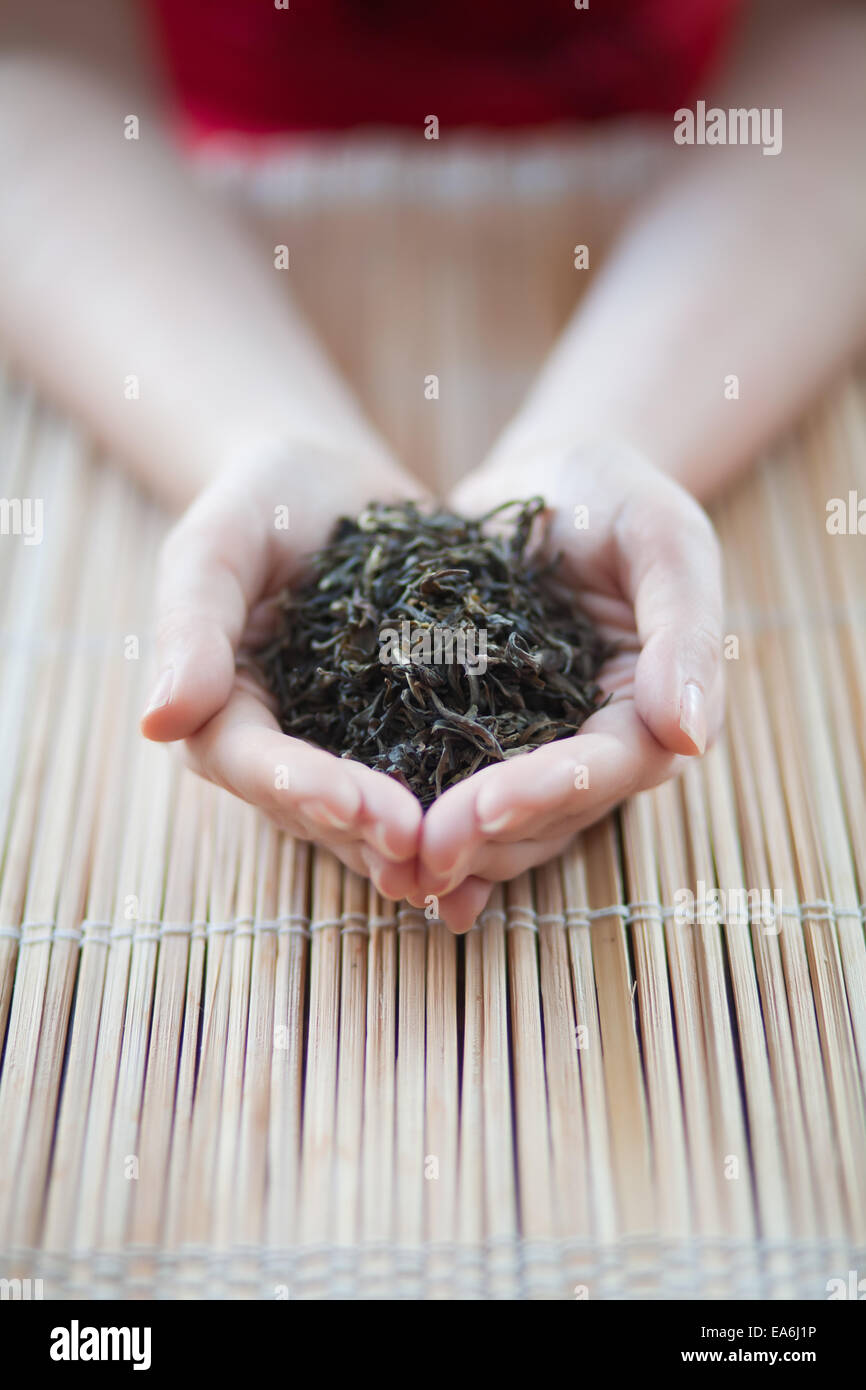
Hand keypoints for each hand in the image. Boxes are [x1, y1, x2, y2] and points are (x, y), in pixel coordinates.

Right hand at [140, 445, 436, 885]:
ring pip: (372, 813)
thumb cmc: (261, 500)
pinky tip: (510, 834)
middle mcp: (282, 742)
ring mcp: (346, 745)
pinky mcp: (406, 733)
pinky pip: (430, 781)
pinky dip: (461, 810)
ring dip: (417, 843)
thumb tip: (157, 723)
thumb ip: (192, 622)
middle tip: (423, 845)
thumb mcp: (218, 541)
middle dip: (367, 829)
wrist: (334, 483)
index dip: (301, 788)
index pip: (251, 762)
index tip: (356, 807)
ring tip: (468, 862)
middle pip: (315, 806)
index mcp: (222, 707)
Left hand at [415, 439, 724, 926]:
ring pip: (503, 824)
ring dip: (452, 848)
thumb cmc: (616, 496)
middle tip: (418, 853)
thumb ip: (685, 629)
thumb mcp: (663, 536)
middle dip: (486, 836)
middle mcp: (596, 744)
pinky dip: (420, 822)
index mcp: (651, 708)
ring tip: (390, 864)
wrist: (547, 480)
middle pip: (551, 814)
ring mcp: (534, 746)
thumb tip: (691, 738)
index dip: (547, 792)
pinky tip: (372, 854)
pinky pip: (452, 789)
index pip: (609, 767)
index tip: (483, 808)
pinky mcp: (478, 735)